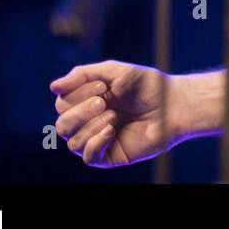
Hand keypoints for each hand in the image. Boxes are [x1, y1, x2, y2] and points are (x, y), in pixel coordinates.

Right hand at [50, 60, 179, 167]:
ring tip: (114, 116)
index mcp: (88, 101)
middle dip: (80, 111)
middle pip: (62, 123)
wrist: (175, 104)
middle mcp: (89, 121)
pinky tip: (111, 130)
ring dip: (90, 126)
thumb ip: (84, 74)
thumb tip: (53, 87)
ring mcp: (98, 139)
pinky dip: (95, 142)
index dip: (77, 94)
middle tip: (103, 102)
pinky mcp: (110, 155)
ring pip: (72, 141)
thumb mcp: (116, 71)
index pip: (62, 102)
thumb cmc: (148, 86)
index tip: (103, 86)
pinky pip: (88, 157)